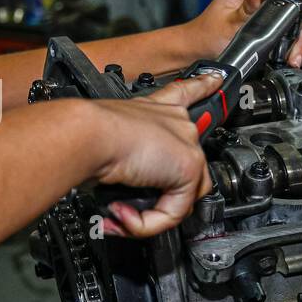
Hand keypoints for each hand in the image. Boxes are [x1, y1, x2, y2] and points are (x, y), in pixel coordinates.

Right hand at [88, 77, 213, 238]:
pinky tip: (123, 215)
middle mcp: (173, 123)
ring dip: (146, 216)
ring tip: (119, 214)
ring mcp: (184, 145)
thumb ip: (120, 161)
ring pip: (181, 197)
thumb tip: (117, 191)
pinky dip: (144, 222)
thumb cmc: (86, 133)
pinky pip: (172, 212)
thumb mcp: (105, 142)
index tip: (216, 78)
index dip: (201, 86)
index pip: (184, 94)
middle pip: (190, 162)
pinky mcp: (188, 169)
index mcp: (154, 109)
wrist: (88, 136)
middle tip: (135, 206)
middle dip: (170, 193)